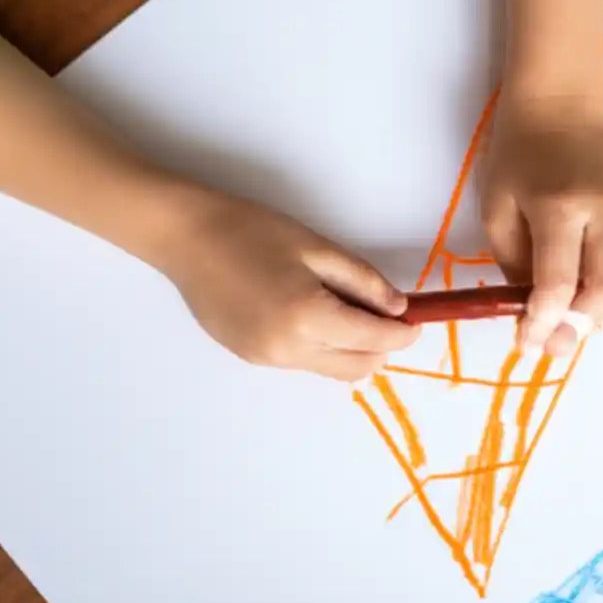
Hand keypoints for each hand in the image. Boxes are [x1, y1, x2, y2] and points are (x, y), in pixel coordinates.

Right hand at [155, 192, 419, 381]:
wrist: (186, 238)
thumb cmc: (253, 231)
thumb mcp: (318, 248)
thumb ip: (363, 282)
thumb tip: (398, 308)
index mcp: (307, 317)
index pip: (374, 340)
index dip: (402, 333)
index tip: (416, 319)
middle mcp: (288, 350)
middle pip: (357, 368)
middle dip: (381, 347)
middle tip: (385, 314)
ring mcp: (266, 359)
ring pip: (331, 370)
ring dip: (352, 349)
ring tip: (347, 308)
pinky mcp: (251, 358)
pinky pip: (304, 362)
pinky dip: (323, 346)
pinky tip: (313, 312)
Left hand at [479, 96, 602, 356]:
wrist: (561, 108)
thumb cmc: (519, 158)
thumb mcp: (498, 212)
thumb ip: (518, 270)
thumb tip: (543, 323)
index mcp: (561, 206)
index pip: (560, 284)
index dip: (543, 324)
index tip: (526, 345)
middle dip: (579, 326)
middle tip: (553, 336)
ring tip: (575, 310)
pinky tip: (595, 289)